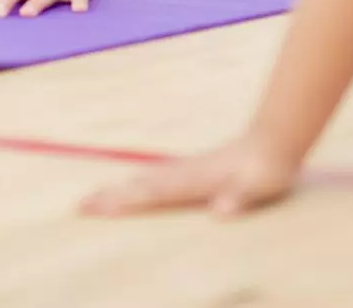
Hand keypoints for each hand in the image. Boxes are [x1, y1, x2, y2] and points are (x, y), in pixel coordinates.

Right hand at [80, 133, 300, 217]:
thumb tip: (220, 211)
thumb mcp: (259, 187)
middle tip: (79, 205)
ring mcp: (186, 169)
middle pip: (140, 185)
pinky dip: (137, 184)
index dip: (126, 200)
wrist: (273, 141)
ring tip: (95, 198)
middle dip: (109, 195)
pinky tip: (132, 187)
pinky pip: (156, 178)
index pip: (154, 193)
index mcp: (195, 181)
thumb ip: (239, 199)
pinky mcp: (191, 170)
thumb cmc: (267, 170)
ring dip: (119, 189)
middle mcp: (184, 173)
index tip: (100, 206)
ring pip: (145, 180)